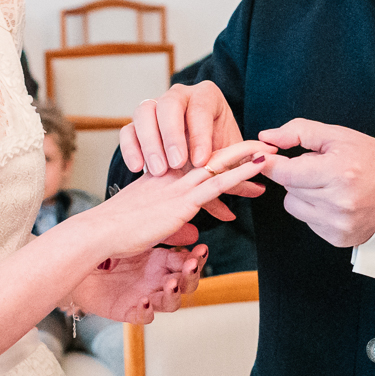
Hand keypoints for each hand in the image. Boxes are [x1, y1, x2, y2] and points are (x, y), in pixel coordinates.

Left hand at [72, 235, 208, 324]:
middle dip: (191, 276)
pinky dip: (146, 310)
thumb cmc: (109, 250)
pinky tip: (145, 301)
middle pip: (185, 285)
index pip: (188, 263)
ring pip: (170, 302)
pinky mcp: (129, 311)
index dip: (197, 259)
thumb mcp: (141, 236)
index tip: (201, 249)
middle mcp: (157, 281)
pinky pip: (143, 316)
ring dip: (174, 294)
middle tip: (190, 266)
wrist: (81, 262)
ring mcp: (146, 296)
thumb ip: (166, 234)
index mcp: (163, 263)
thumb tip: (193, 230)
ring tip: (170, 283)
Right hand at [86, 141, 270, 259]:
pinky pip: (217, 182)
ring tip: (272, 148)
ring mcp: (179, 185)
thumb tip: (196, 229)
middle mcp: (175, 175)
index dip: (225, 155)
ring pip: (219, 162)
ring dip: (248, 155)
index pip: (201, 161)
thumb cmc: (120, 231)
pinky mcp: (182, 200)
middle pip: (214, 155)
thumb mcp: (154, 223)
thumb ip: (176, 221)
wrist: (102, 232)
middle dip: (242, 150)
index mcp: (167, 177)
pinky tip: (259, 166)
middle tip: (268, 144)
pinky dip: (241, 172)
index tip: (247, 153)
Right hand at [121, 81, 245, 175]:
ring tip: (159, 171)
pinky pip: (127, 130)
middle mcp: (179, 96)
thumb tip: (257, 190)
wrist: (195, 159)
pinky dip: (131, 149)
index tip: (200, 162)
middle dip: (172, 135)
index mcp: (207, 96)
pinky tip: (138, 169)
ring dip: (150, 142)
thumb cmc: (216, 158)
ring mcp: (155, 107)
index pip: (200, 109)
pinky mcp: (137, 125)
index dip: (199, 135)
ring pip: (143, 112)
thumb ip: (237, 175)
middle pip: (169, 104)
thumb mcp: (228, 164)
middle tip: (176, 164)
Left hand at [259, 118, 374, 247]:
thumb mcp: (340, 136)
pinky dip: (315, 209)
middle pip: (288, 187)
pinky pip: (307, 220)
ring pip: (293, 205)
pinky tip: (335, 201)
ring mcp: (337, 223)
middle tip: (321, 168)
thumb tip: (267, 137)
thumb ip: (300, 132)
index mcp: (339, 172)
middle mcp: (338, 201)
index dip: (270, 164)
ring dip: (303, 193)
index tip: (264, 157)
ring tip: (329, 185)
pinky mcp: (337, 237)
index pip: (285, 173)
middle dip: (297, 174)